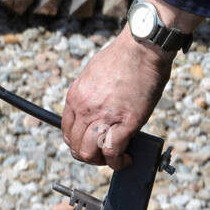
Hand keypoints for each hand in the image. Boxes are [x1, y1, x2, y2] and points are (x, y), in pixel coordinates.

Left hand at [61, 27, 173, 171]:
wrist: (142, 47)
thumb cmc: (123, 57)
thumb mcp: (93, 74)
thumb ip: (89, 95)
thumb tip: (94, 113)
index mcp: (76, 96)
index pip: (66, 130)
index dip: (77, 141)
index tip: (88, 143)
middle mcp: (85, 108)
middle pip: (76, 145)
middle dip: (88, 155)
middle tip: (102, 155)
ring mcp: (104, 116)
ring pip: (90, 153)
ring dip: (101, 161)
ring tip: (115, 158)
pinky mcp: (126, 122)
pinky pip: (113, 152)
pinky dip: (118, 162)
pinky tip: (126, 159)